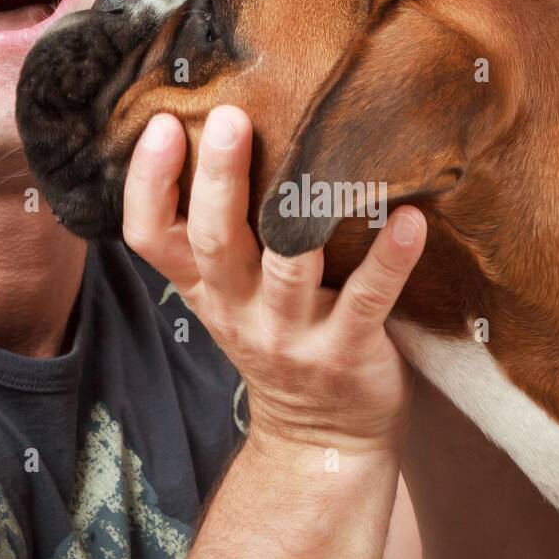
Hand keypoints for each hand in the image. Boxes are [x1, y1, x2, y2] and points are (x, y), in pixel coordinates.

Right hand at [122, 106, 426, 457]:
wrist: (321, 439)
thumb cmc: (280, 341)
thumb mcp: (231, 295)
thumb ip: (224, 234)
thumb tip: (228, 131)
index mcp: (207, 287)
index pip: (152, 235)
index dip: (147, 182)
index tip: (162, 125)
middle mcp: (239, 308)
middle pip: (215, 240)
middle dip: (218, 179)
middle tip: (230, 118)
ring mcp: (292, 333)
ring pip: (288, 267)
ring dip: (301, 214)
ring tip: (321, 156)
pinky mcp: (346, 351)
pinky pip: (368, 299)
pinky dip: (391, 260)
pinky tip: (411, 221)